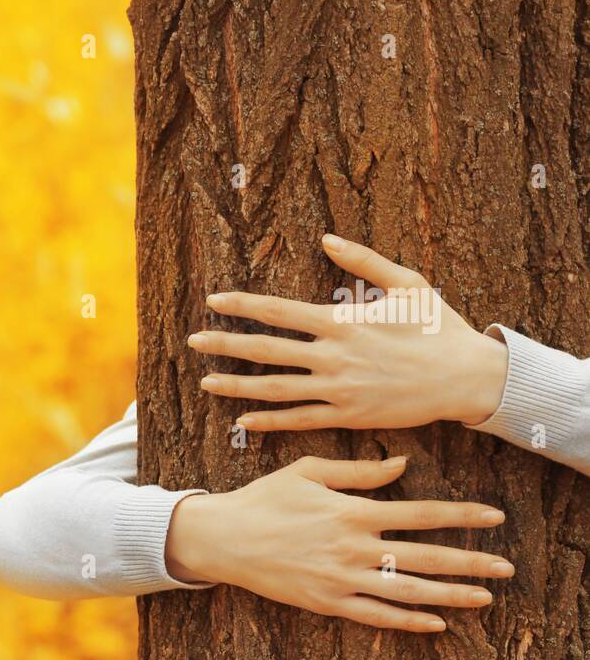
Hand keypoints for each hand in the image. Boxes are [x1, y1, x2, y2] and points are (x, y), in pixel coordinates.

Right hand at [164, 456, 511, 632]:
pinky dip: (408, 620)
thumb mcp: (309, 471)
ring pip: (408, 591)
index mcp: (353, 511)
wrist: (222, 538)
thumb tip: (403, 465)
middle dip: (471, 562)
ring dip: (450, 595)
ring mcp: (341, 579)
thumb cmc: (264, 498)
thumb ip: (360, 471)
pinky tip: (436, 623)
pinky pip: (375, 616)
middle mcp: (354, 548)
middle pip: (426, 556)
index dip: (461, 514)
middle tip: (507, 568)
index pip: (422, 513)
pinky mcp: (326, 603)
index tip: (495, 516)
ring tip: (484, 598)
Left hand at [190, 235, 509, 430]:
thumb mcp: (407, 282)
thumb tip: (326, 238)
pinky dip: (269, 421)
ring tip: (205, 383)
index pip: (278, 312)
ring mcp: (338, 390)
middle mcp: (334, 357)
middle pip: (266, 351)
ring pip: (275, 389)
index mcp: (343, 322)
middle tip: (192, 341)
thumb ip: (364, 260)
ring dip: (237, 386)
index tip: (213, 301)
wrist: (467, 377)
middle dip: (225, 344)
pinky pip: (300, 420)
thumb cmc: (439, 326)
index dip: (242, 305)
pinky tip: (243, 420)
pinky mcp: (347, 416)